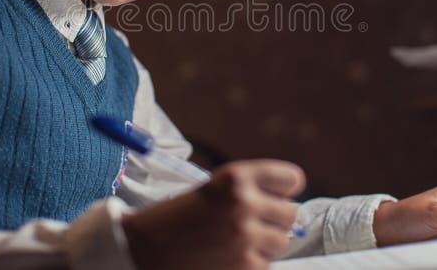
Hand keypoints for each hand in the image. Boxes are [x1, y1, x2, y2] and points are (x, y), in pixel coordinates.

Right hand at [122, 159, 305, 269]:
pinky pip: (266, 265)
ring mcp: (247, 237)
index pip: (292, 179)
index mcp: (236, 177)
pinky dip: (251, 264)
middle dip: (275, 220)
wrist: (144, 249)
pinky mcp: (246, 266)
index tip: (275, 196)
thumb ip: (251, 190)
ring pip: (282, 242)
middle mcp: (244, 203)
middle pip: (291, 213)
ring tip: (234, 242)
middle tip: (251, 223)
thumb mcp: (214, 189)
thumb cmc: (178, 217)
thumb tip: (290, 206)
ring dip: (265, 244)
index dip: (284, 189)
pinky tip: (226, 258)